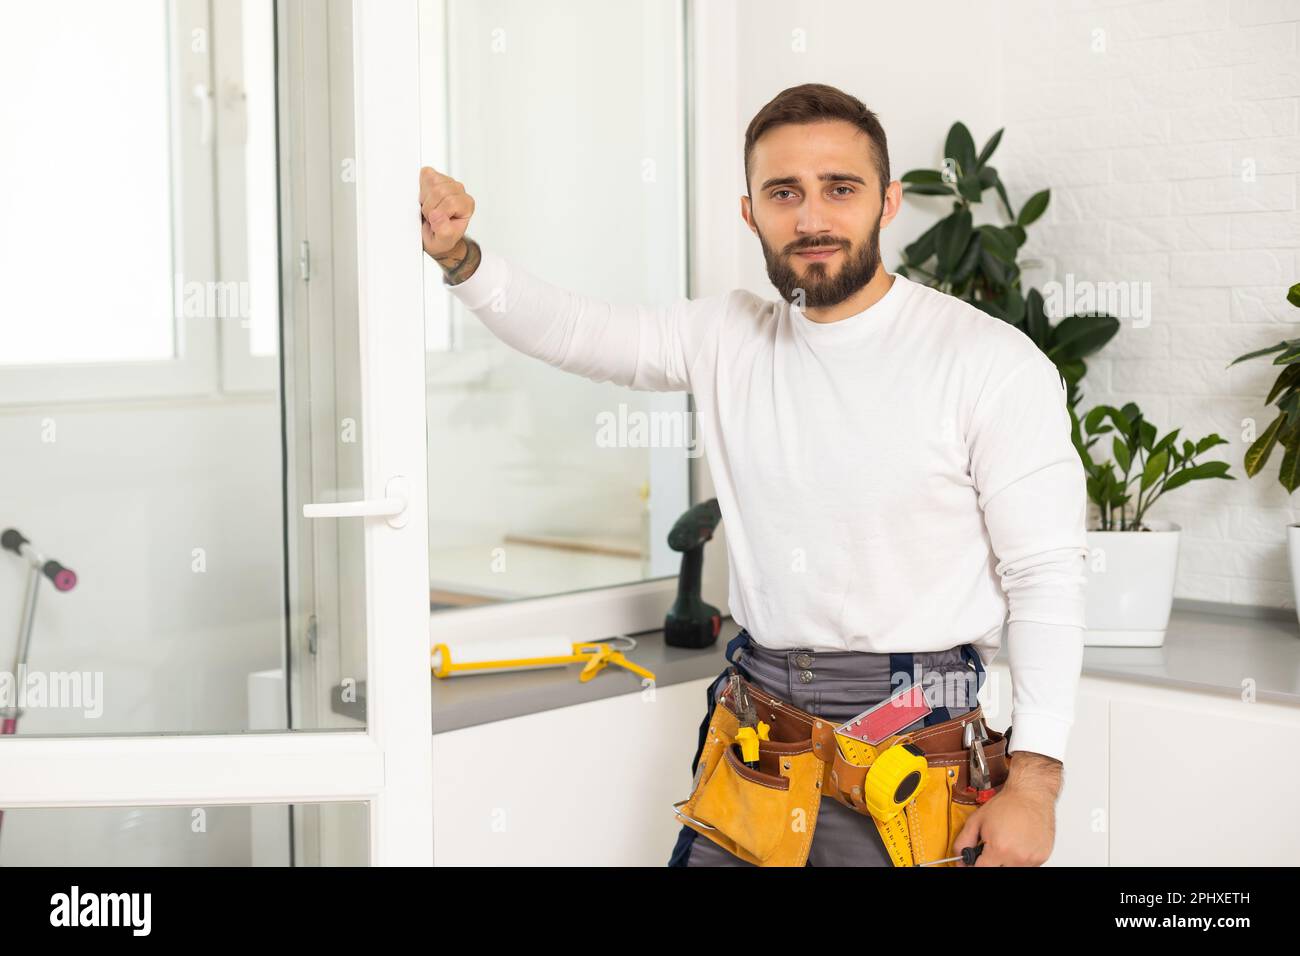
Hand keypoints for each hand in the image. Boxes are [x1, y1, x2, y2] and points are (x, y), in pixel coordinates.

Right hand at [418, 166, 474, 260]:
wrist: (434, 234)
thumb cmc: (441, 236)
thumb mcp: (443, 241)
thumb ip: (444, 231)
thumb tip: (437, 216)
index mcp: (466, 205)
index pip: (450, 202)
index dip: (437, 214)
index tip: (436, 222)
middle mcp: (459, 191)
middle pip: (439, 191)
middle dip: (429, 207)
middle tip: (430, 217)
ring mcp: (448, 182)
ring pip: (432, 181)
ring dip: (424, 198)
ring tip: (428, 208)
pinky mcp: (436, 176)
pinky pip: (426, 174)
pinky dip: (421, 187)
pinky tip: (425, 198)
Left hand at [952, 751, 1060, 866]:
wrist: (1031, 794)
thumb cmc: (1007, 804)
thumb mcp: (976, 820)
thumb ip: (963, 841)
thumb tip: (959, 857)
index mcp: (999, 848)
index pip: (982, 870)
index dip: (975, 864)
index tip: (975, 859)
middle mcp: (1017, 856)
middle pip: (997, 871)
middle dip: (991, 862)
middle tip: (991, 847)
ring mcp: (1032, 859)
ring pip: (1012, 869)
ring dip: (1006, 861)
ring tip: (1006, 843)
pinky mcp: (1042, 857)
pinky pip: (1027, 866)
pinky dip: (1020, 859)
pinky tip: (1018, 843)